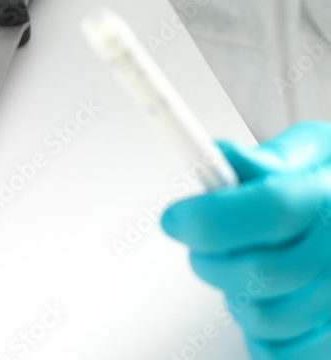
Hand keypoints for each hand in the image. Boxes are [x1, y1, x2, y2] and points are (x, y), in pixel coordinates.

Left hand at [161, 122, 330, 358]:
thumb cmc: (329, 181)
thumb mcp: (309, 151)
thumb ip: (265, 159)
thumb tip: (217, 156)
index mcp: (328, 197)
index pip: (272, 209)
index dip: (212, 215)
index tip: (175, 218)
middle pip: (258, 272)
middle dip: (210, 257)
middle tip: (201, 240)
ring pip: (262, 317)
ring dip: (232, 294)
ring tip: (239, 266)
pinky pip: (280, 354)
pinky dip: (257, 334)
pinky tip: (259, 301)